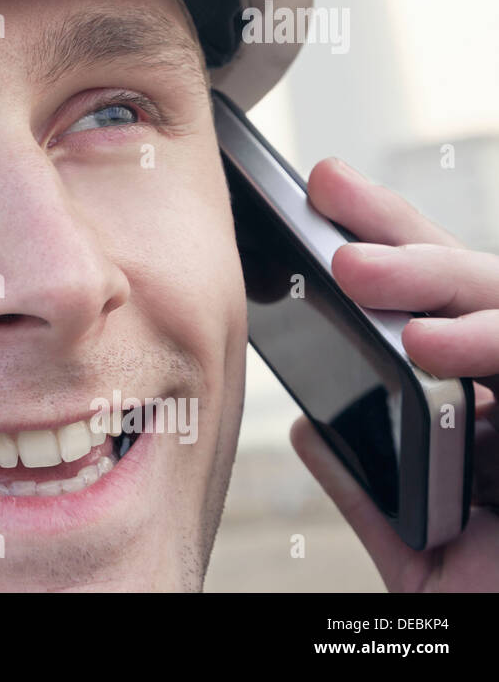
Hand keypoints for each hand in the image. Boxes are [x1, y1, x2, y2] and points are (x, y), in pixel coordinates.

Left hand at [290, 157, 498, 590]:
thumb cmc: (491, 600)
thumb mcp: (421, 551)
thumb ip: (371, 489)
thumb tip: (310, 431)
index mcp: (485, 405)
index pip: (436, 302)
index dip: (387, 235)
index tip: (324, 189)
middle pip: (478, 285)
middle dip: (405, 242)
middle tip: (332, 219)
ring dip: (443, 289)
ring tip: (362, 281)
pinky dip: (489, 348)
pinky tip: (435, 355)